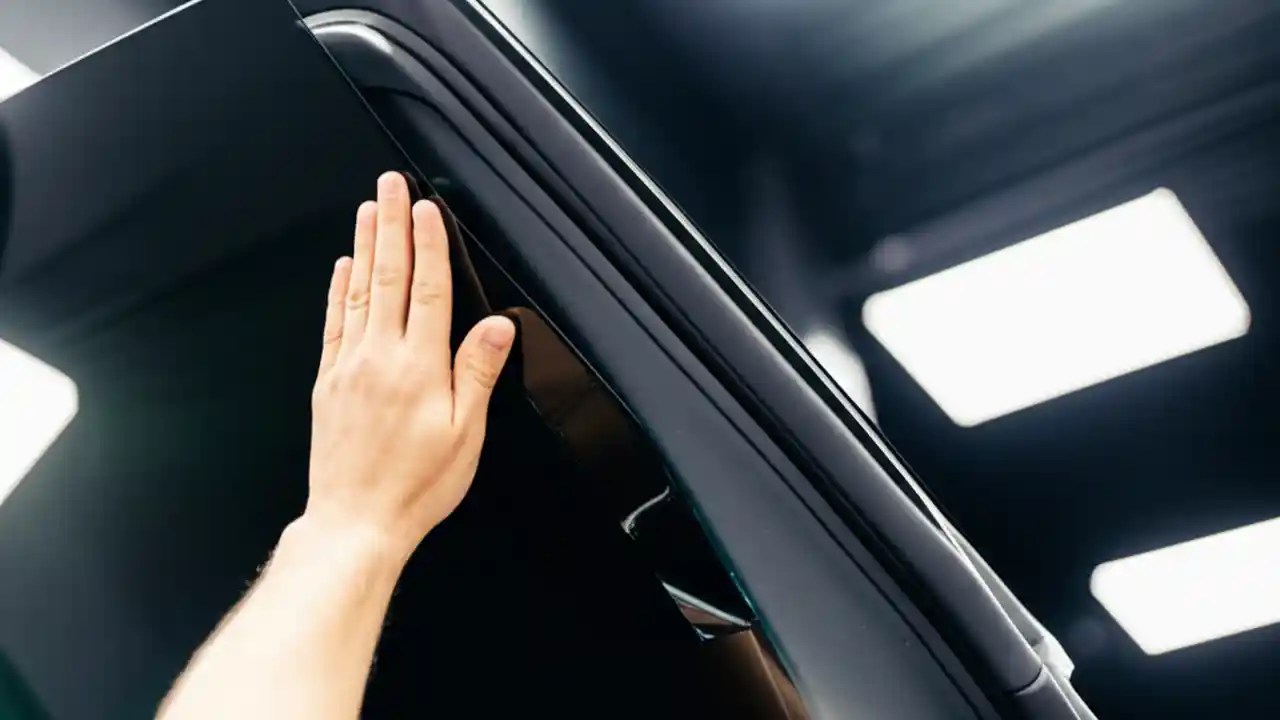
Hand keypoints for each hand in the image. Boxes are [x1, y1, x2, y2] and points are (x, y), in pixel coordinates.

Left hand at [303, 171, 513, 561]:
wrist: (355, 522)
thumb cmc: (416, 484)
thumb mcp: (466, 433)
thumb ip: (478, 371)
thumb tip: (498, 325)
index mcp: (419, 366)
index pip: (427, 289)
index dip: (429, 244)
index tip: (426, 208)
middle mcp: (380, 357)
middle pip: (388, 276)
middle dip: (391, 226)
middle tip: (389, 185)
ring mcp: (349, 366)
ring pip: (358, 291)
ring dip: (364, 246)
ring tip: (367, 210)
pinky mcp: (329, 382)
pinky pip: (334, 323)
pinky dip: (338, 290)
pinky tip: (343, 269)